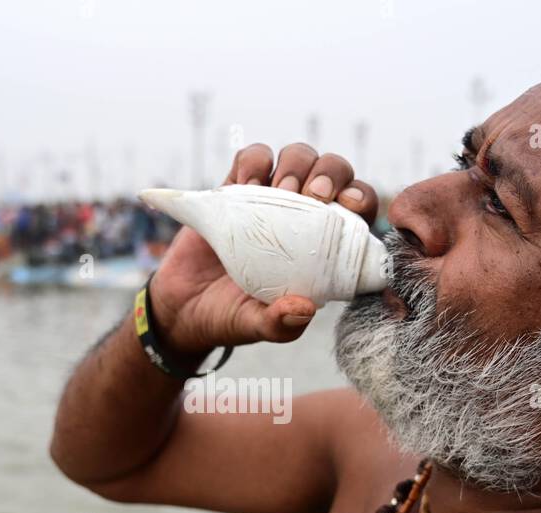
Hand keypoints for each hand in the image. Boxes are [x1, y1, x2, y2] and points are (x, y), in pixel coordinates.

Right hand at [147, 143, 378, 354]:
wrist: (180, 307)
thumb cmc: (229, 318)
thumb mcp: (258, 327)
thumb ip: (280, 324)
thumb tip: (304, 309)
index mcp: (322, 247)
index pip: (357, 211)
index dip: (360, 198)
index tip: (348, 205)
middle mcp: (302, 217)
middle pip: (333, 173)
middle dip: (330, 174)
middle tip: (312, 195)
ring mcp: (269, 199)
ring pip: (298, 157)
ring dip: (296, 164)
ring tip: (279, 190)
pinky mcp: (236, 188)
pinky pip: (253, 157)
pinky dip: (254, 162)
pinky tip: (247, 184)